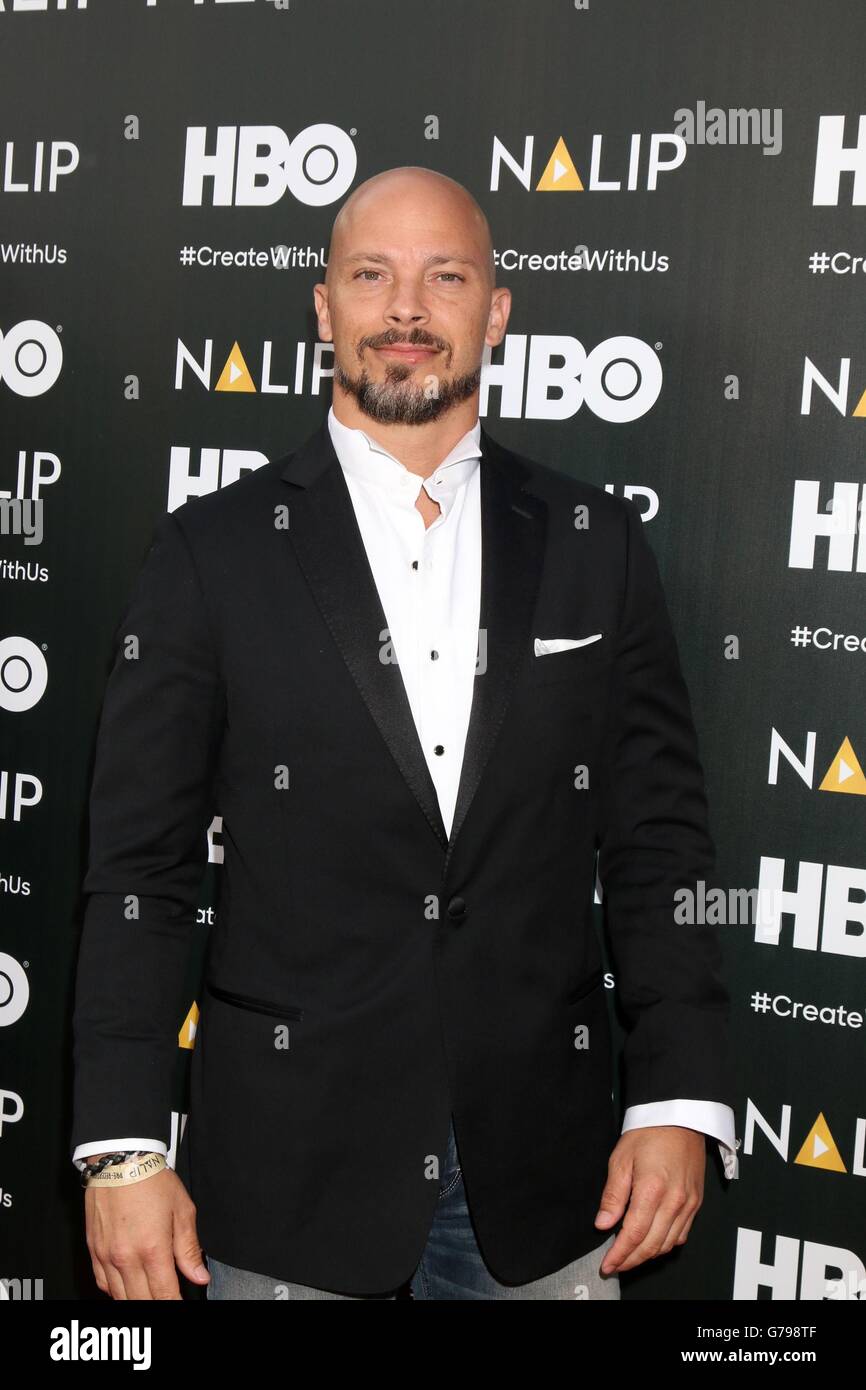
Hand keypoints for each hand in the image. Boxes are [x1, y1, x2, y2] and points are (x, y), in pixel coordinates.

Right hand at [85, 1162, 209, 1299]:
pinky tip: (126, 1289)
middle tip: (168, 1300)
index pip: (165, 1295)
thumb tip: (199, 1276)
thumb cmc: (151, 1181)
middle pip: (142, 1301)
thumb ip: (189, 1249)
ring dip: (137, 1301)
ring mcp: (107, 1256)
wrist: (120, 1160)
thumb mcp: (182, 1210)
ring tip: (150, 1297)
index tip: (181, 1305)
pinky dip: (116, 1292)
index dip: (175, 1305)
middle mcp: (127, 1258)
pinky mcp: (94, 1250)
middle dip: (158, 1305)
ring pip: (121, 1297)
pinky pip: (103, 1284)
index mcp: (153, 1249)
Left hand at [593, 1125, 705, 1273]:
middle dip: (631, 1260)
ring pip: (668, 1244)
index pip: (634, 1234)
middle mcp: (674, 1201)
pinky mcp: (696, 1203)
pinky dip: (666, 1244)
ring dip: (648, 1255)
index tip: (608, 1265)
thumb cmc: (649, 1132)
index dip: (620, 1254)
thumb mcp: (621, 1158)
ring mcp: (689, 1204)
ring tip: (630, 1257)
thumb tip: (603, 1223)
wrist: (679, 1117)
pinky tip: (653, 1243)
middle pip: (652, 1245)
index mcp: (652, 1189)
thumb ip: (613, 1195)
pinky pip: (682, 1234)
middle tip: (615, 1266)